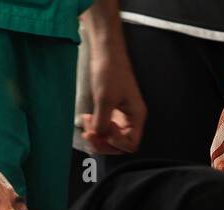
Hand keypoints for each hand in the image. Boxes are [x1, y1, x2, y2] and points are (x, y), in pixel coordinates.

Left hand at [80, 32, 145, 154]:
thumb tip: (98, 136)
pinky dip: (95, 127)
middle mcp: (131, 119)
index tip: (103, 130)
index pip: (130, 144)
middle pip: (120, 144)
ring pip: (110, 137)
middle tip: (88, 133)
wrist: (105, 51)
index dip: (115, 143)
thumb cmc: (109, 72)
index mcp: (136, 117)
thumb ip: (103, 122)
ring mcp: (121, 115)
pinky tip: (87, 119)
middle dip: (103, 141)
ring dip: (97, 135)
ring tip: (86, 124)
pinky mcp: (111, 110)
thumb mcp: (105, 99)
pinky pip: (105, 127)